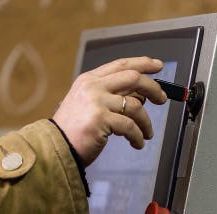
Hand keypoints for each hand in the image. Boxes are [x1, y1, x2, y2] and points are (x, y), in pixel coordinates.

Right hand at [52, 57, 167, 165]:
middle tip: (161, 99)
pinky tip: (137, 143)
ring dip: (146, 122)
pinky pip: (130, 126)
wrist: (55, 147)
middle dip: (153, 88)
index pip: (121, 65)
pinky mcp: (101, 119)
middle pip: (133, 78)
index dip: (142, 63)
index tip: (157, 66)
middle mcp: (93, 86)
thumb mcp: (89, 105)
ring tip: (146, 133)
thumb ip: (111, 96)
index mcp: (89, 80)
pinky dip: (138, 136)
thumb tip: (141, 95)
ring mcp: (96, 102)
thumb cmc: (73, 130)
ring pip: (136, 105)